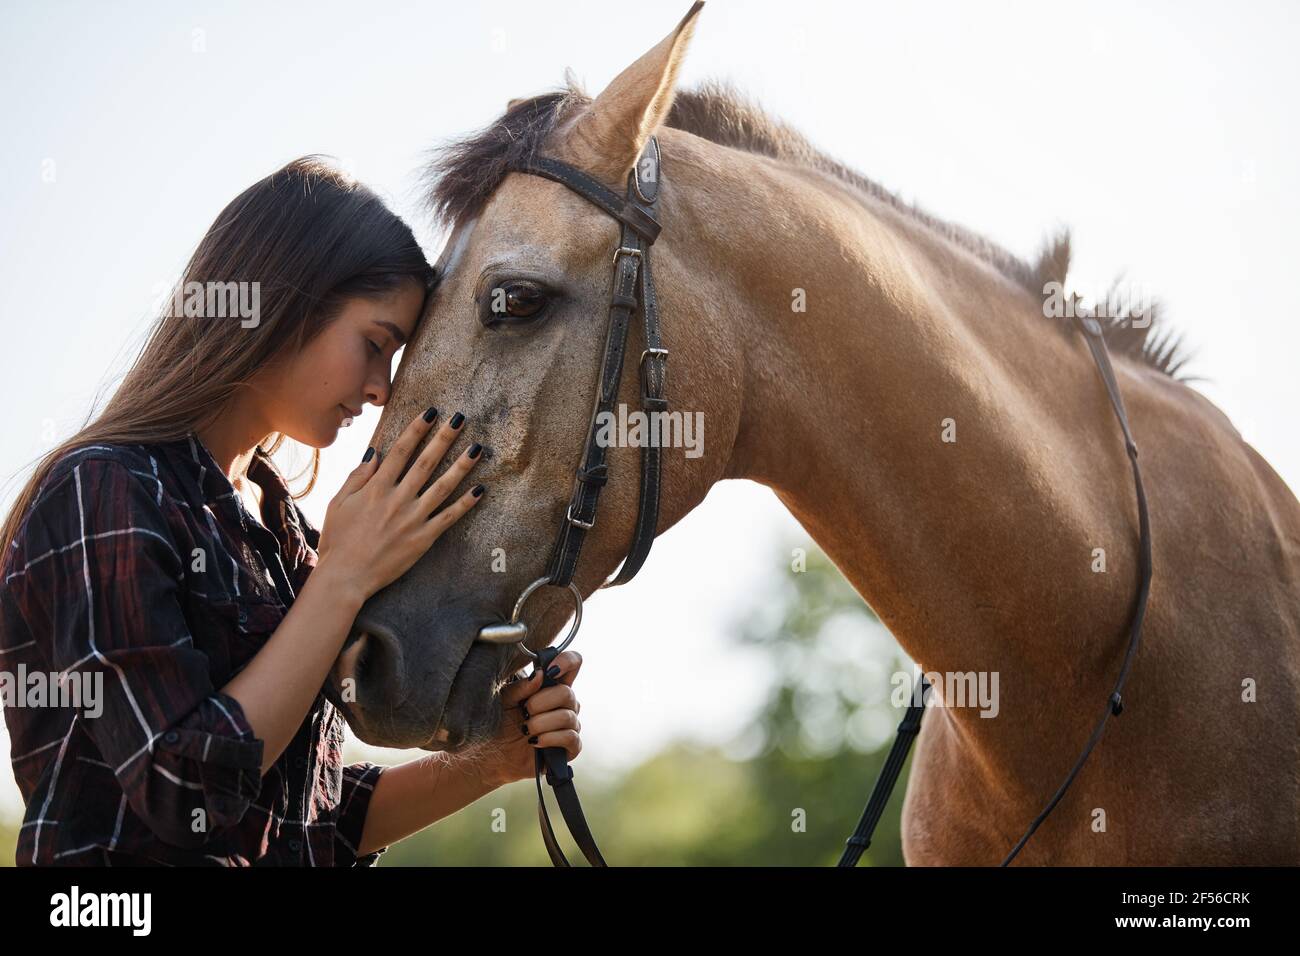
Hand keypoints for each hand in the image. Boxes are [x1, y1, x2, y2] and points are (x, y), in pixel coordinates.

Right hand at [316, 407, 485, 603]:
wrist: (345, 577)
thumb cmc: (338, 540)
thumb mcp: (339, 503)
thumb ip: (357, 476)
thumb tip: (375, 452)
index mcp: (376, 488)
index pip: (401, 450)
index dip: (417, 429)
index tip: (431, 412)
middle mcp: (397, 499)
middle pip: (426, 462)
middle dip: (444, 438)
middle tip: (460, 419)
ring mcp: (413, 518)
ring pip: (443, 486)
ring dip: (462, 466)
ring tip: (478, 449)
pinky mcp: (423, 538)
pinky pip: (449, 517)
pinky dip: (466, 503)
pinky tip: (481, 489)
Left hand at [483, 650, 583, 785]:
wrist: (493, 756)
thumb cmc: (500, 723)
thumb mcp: (505, 699)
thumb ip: (522, 686)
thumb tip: (541, 674)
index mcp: (551, 686)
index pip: (572, 664)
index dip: (566, 661)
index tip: (549, 670)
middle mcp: (565, 704)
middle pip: (567, 693)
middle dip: (540, 703)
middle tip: (524, 712)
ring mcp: (570, 725)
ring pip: (567, 717)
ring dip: (541, 723)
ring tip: (525, 729)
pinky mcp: (570, 748)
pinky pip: (570, 737)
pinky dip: (550, 738)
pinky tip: (535, 741)